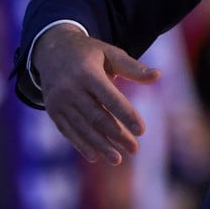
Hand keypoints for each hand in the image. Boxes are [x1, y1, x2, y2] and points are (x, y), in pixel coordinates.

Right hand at [33, 24, 160, 164]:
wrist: (51, 49)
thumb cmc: (90, 53)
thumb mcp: (111, 54)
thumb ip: (133, 68)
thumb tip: (158, 75)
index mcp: (87, 72)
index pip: (110, 98)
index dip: (126, 115)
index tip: (142, 131)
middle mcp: (70, 88)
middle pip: (97, 117)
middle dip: (117, 135)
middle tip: (135, 149)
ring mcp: (58, 100)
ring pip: (83, 127)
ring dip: (101, 145)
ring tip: (118, 158)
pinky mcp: (52, 110)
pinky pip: (67, 131)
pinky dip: (81, 144)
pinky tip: (95, 156)